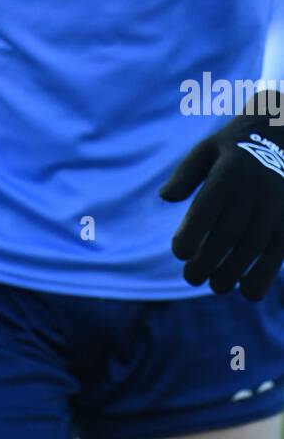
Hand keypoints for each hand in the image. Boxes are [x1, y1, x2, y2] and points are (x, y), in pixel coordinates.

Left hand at [159, 92, 283, 299]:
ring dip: (232, 273)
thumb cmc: (236, 148)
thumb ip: (185, 174)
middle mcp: (254, 189)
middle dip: (207, 261)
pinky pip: (278, 254)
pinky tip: (246, 290)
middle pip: (228, 233)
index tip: (179, 252)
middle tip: (191, 278)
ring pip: (252, 247)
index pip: (207, 208)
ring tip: (215, 285)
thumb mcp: (208, 148)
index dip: (191, 234)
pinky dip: (263, 276)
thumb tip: (165, 197)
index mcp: (229, 171)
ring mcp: (276, 206)